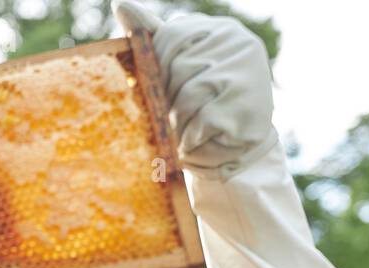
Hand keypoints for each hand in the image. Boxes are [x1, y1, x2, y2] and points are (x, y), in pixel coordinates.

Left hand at [113, 0, 278, 180]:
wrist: (235, 152)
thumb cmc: (196, 110)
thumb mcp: (173, 70)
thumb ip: (153, 39)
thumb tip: (120, 5)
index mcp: (217, 29)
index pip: (171, 37)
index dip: (160, 70)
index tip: (164, 90)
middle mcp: (237, 40)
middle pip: (178, 67)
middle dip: (170, 99)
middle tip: (176, 116)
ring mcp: (247, 68)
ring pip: (189, 95)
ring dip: (180, 122)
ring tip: (189, 129)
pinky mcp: (249, 101)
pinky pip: (203, 120)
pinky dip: (194, 138)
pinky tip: (203, 140)